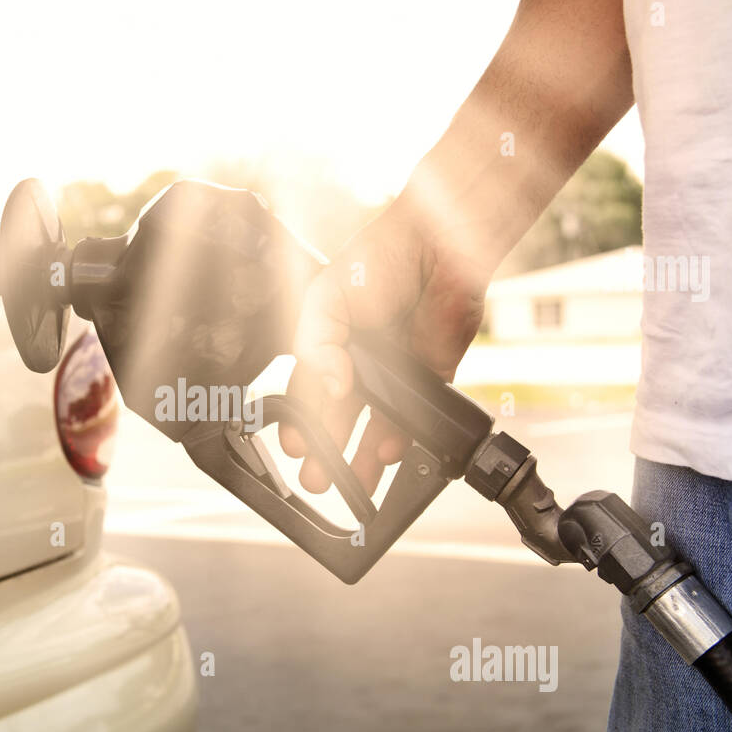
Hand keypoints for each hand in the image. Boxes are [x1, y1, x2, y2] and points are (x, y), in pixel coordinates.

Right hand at [278, 192, 492, 494]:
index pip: (307, 395)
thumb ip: (316, 344)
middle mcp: (360, 365)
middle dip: (326, 452)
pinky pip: (414, 419)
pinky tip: (388, 454)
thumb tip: (331, 388)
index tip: (294, 445)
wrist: (437, 246)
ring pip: (375, 428)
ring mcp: (395, 375)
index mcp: (328, 345)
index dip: (299, 422)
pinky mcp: (431, 379)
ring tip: (353, 485)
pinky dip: (402, 439)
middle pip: (339, 420)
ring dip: (362, 458)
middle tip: (316, 478)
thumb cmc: (378, 259)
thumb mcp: (324, 297)